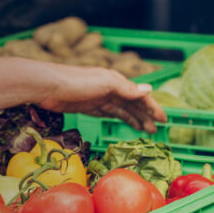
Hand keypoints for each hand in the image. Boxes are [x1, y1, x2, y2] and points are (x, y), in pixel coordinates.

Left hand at [36, 66, 166, 132]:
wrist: (49, 87)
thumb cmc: (77, 81)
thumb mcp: (106, 83)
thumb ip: (127, 89)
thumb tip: (148, 90)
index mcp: (117, 81)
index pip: (140, 95)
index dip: (152, 107)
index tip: (164, 120)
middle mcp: (110, 88)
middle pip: (133, 104)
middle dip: (145, 116)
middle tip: (156, 130)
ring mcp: (100, 98)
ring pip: (122, 110)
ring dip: (135, 119)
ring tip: (146, 131)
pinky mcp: (89, 107)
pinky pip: (110, 113)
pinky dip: (120, 119)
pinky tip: (127, 124)